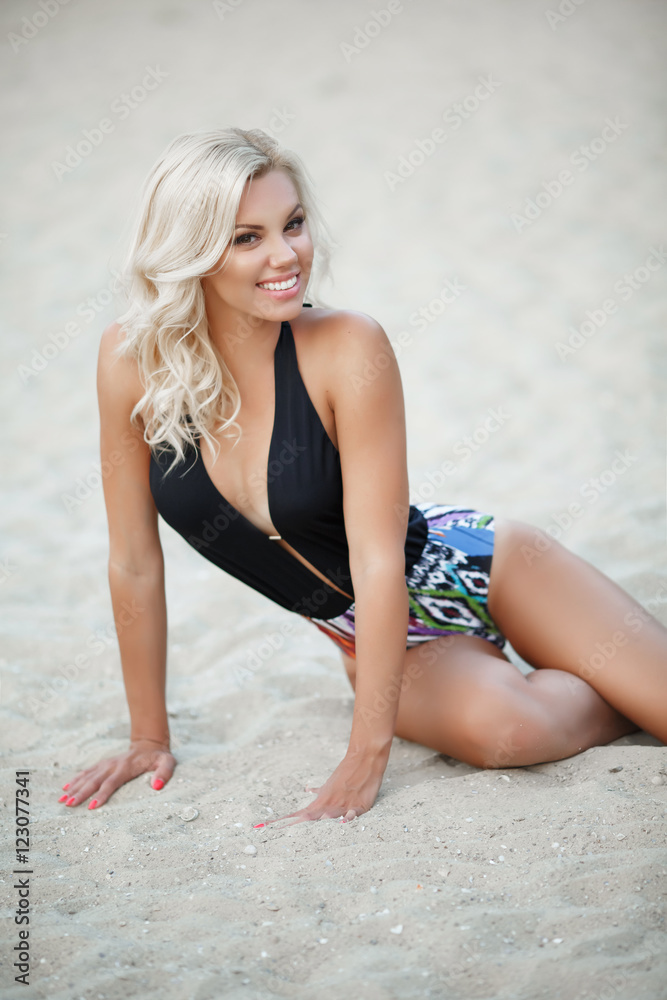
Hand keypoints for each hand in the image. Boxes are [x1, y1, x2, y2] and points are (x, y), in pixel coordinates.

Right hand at [58, 739, 175, 809]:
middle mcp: (113, 765)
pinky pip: (87, 771)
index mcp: (126, 767)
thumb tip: (157, 786)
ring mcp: (106, 764)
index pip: (112, 782)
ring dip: (74, 788)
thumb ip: (164, 773)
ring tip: (62, 800)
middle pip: (95, 780)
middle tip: (69, 805)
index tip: (91, 806)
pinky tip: (65, 788)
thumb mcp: (167, 762)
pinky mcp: (103, 764)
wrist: (149, 743)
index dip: (102, 794)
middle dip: (81, 793)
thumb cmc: (158, 756)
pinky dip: (76, 779)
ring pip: (88, 776)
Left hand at [259, 749, 386, 827]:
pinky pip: (351, 814)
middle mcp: (328, 805)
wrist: (364, 758)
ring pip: (327, 818)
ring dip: (317, 824)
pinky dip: (346, 819)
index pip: (299, 814)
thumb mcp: (330, 783)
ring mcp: (342, 805)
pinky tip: (342, 823)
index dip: (282, 821)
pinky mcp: (359, 806)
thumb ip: (319, 791)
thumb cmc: (346, 772)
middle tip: (274, 834)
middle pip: (308, 820)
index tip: (265, 826)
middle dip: (292, 827)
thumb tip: (308, 790)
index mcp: (320, 801)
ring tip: (302, 831)